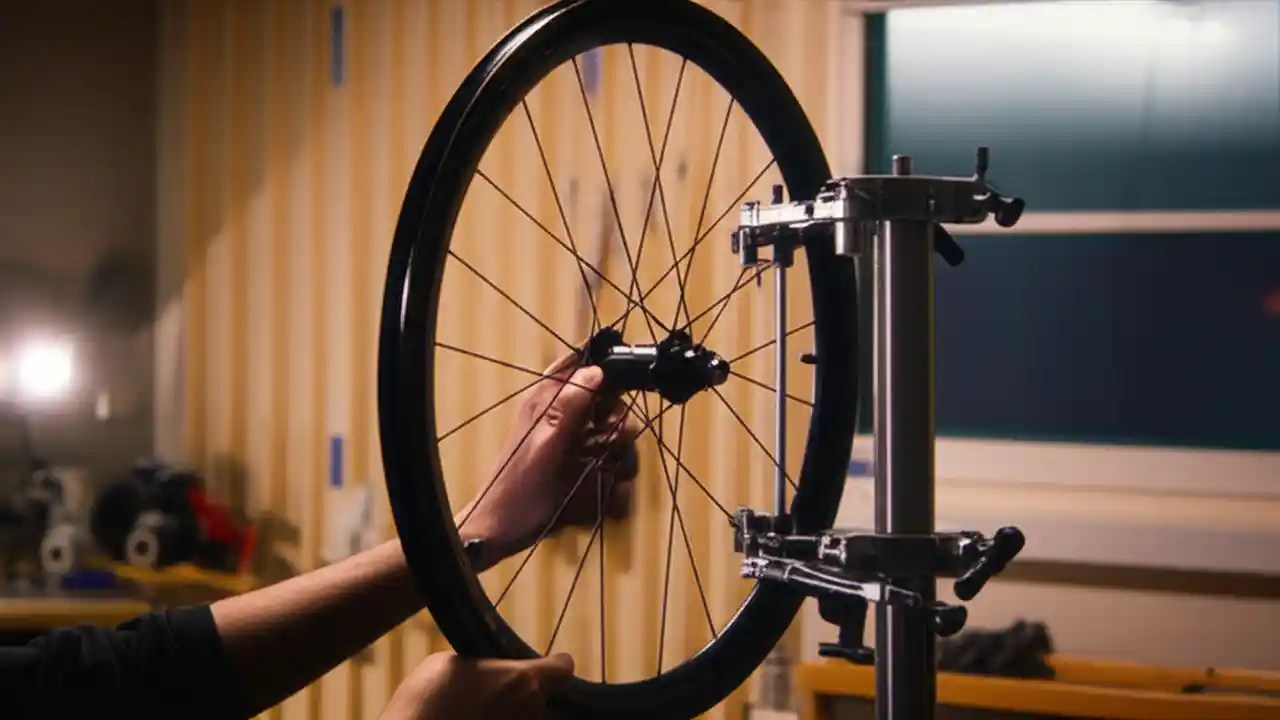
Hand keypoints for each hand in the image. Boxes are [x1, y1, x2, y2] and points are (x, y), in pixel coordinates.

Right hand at [379, 652, 574, 719]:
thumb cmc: (428, 699)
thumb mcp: (449, 663)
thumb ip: (479, 665)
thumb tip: (484, 672)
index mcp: (523, 680)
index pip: (563, 668)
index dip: (553, 664)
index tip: (542, 664)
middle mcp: (530, 711)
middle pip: (539, 696)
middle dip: (520, 693)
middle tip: (490, 691)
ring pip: (522, 718)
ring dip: (506, 713)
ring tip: (474, 711)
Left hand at [457, 353, 640, 564]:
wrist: (503, 532)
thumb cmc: (516, 490)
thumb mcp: (546, 443)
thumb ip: (569, 405)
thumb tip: (596, 370)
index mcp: (549, 401)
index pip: (581, 365)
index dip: (604, 372)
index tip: (615, 393)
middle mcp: (565, 419)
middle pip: (612, 404)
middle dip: (617, 426)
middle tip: (604, 444)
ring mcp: (577, 447)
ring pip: (619, 438)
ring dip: (619, 458)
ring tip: (601, 474)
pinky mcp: (585, 472)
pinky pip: (615, 468)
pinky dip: (613, 481)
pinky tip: (599, 491)